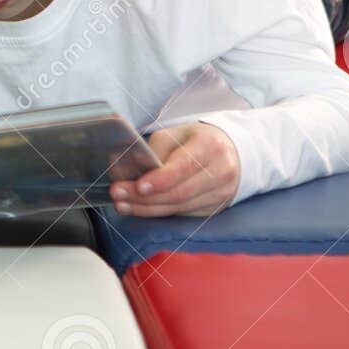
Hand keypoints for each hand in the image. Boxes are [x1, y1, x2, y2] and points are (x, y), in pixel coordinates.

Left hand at [110, 122, 239, 216]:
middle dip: (145, 197)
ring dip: (147, 208)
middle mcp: (220, 172)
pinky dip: (158, 212)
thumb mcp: (175, 135)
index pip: (184, 167)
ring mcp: (220, 194)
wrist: (231, 152)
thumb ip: (154, 151)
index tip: (139, 186)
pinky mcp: (214, 208)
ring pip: (179, 207)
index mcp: (210, 146)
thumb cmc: (195, 141)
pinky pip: (182, 213)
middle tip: (118, 195)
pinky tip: (140, 209)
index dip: (161, 180)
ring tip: (122, 204)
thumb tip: (128, 170)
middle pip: (179, 192)